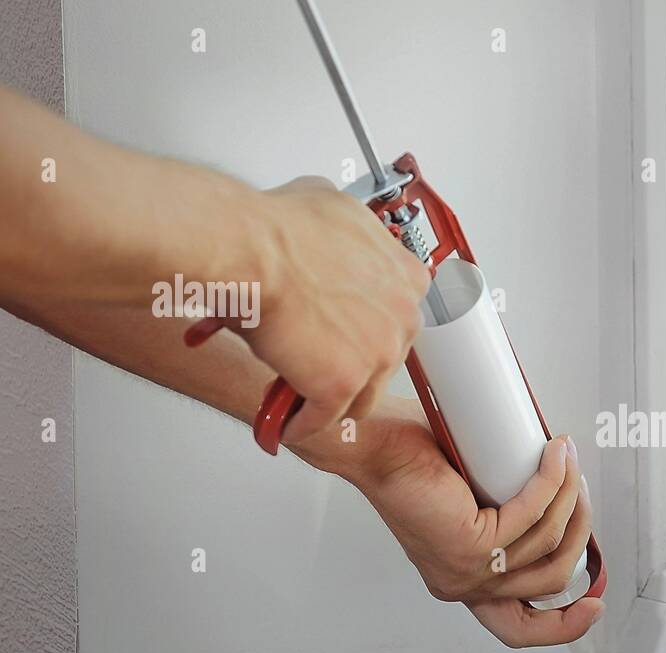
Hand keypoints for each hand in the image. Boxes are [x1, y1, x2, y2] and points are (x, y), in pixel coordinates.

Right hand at [243, 177, 431, 443]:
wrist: (247, 251)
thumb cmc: (275, 229)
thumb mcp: (331, 206)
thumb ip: (349, 229)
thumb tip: (336, 228)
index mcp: (407, 276)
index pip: (397, 317)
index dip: (367, 329)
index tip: (349, 337)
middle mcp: (403, 316)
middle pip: (383, 358)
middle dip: (351, 364)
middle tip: (317, 363)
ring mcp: (378, 354)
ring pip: (360, 395)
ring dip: (332, 399)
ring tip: (302, 396)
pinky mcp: (344, 384)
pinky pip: (327, 418)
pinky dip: (303, 423)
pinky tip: (287, 421)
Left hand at [301, 396, 603, 647]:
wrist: (374, 445)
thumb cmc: (414, 460)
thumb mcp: (475, 500)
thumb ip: (510, 513)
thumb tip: (562, 497)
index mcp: (465, 581)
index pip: (517, 628)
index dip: (562, 626)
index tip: (594, 605)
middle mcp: (464, 584)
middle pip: (551, 582)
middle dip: (580, 532)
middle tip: (581, 491)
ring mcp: (466, 570)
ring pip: (548, 543)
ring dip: (569, 497)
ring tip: (566, 460)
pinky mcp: (468, 545)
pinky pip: (531, 515)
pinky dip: (551, 483)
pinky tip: (554, 456)